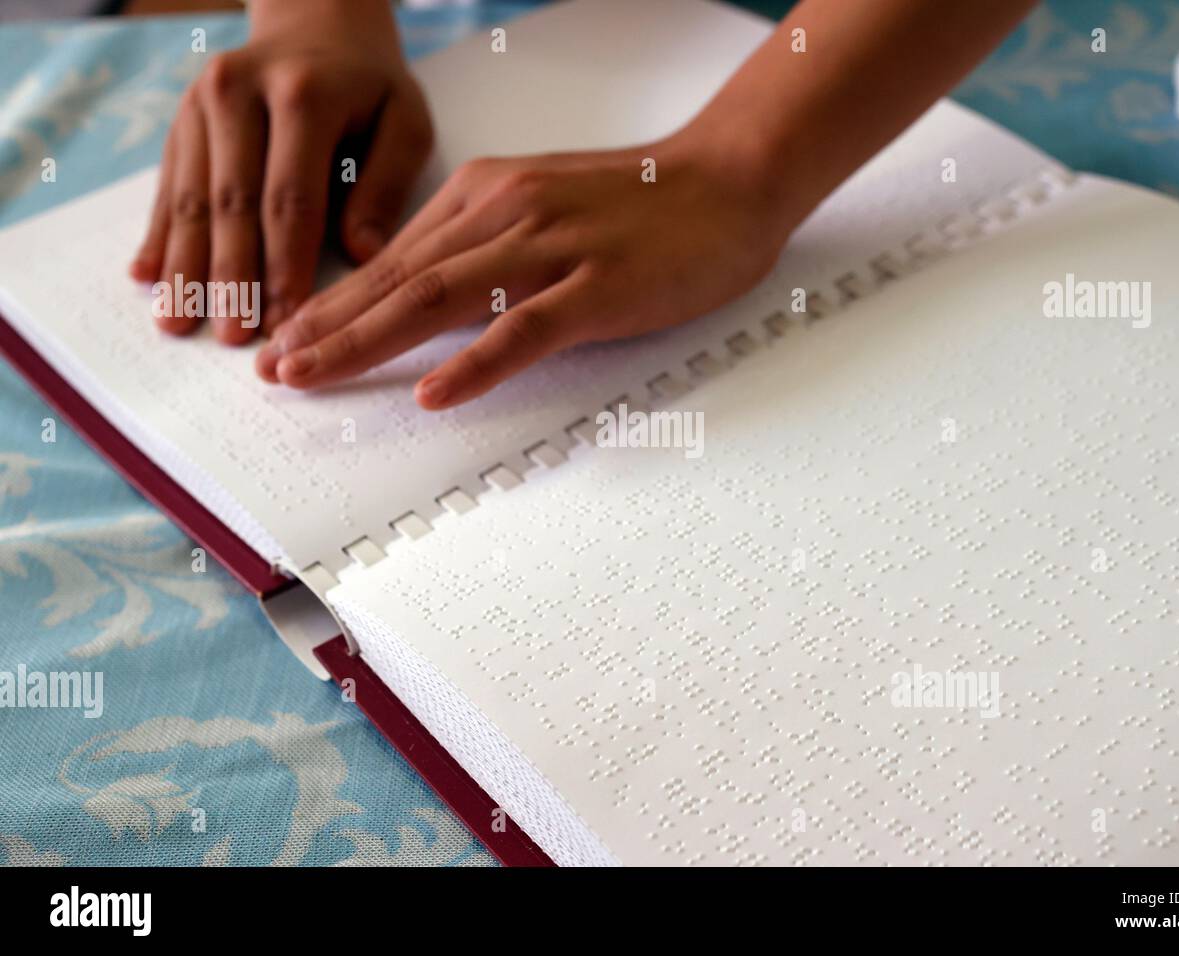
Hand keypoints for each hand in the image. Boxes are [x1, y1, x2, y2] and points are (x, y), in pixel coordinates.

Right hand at [130, 0, 432, 342]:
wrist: (318, 22)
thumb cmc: (372, 87)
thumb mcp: (405, 123)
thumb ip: (387, 187)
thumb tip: (364, 256)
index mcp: (302, 95)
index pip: (291, 198)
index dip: (286, 266)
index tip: (286, 320)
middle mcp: (239, 92)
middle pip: (234, 205)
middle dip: (232, 278)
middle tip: (231, 338)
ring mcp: (201, 104)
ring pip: (193, 200)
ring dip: (187, 268)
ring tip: (179, 324)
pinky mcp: (181, 120)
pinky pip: (169, 186)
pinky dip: (161, 236)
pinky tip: (150, 279)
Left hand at [254, 134, 791, 408]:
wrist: (729, 178)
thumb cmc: (640, 203)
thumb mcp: (544, 208)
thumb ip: (485, 245)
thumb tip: (427, 296)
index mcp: (486, 194)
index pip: (391, 256)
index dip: (333, 301)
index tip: (287, 336)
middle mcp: (505, 214)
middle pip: (398, 277)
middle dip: (327, 325)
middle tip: (273, 367)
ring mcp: (551, 250)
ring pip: (440, 298)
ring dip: (368, 340)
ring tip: (314, 375)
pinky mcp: (597, 286)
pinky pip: (524, 328)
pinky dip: (474, 363)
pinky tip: (433, 392)